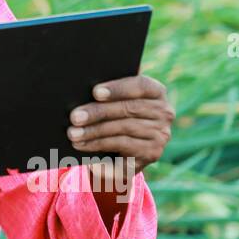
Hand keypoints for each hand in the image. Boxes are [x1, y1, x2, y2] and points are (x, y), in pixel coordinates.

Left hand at [67, 74, 173, 188]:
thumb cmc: (114, 116)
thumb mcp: (114, 102)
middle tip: (74, 117)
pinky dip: (99, 145)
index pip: (141, 85)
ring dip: (94, 131)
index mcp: (156, 92)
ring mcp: (160, 134)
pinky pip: (122, 146)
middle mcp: (164, 112)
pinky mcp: (152, 153)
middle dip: (98, 112)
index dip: (118, 88)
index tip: (95, 92)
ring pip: (123, 128)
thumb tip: (82, 89)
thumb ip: (108, 94)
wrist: (123, 152)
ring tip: (73, 133)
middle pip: (129, 108)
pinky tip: (82, 145)